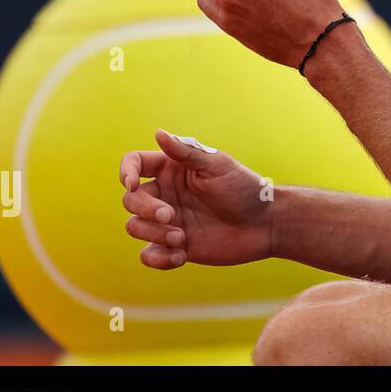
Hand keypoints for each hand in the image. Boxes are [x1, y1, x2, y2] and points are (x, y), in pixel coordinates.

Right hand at [119, 128, 274, 269]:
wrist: (264, 224)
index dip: (126, 172)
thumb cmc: (244, 188)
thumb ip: (187, 152)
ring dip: (154, 234)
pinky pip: (148, 254)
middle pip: (131, 199)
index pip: (135, 163)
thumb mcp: (218, 166)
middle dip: (146, 209)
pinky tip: (181, 255)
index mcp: (172, 169)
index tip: (133, 184)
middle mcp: (165, 193)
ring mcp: (168, 221)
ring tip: (181, 239)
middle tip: (172, 216)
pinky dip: (158, 257)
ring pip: (134, 227)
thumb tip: (158, 133)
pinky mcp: (174, 246)